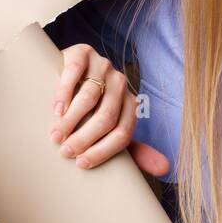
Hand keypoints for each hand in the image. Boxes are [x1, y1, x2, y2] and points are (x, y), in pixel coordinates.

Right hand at [49, 43, 169, 177]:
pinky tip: (57, 110)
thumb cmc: (90, 108)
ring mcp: (103, 66)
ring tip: (56, 136)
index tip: (82, 163)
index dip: (103, 150)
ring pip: (90, 97)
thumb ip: (135, 150)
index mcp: (130, 104)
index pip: (123, 132)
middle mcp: (120, 83)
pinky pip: (75, 73)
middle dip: (85, 138)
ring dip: (71, 120)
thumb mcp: (111, 127)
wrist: (70, 72)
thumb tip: (165, 169)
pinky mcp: (83, 53)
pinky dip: (65, 94)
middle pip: (106, 116)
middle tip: (66, 152)